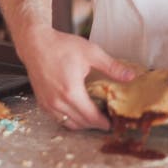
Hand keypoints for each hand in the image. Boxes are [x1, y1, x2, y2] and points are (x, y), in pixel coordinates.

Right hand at [19, 27, 134, 130]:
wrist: (35, 43)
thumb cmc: (61, 46)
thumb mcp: (91, 53)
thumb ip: (112, 67)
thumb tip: (131, 76)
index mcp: (72, 92)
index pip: (91, 117)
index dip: (103, 123)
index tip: (112, 123)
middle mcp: (58, 102)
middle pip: (81, 123)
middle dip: (95, 124)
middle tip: (106, 120)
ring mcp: (48, 104)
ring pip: (68, 124)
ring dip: (82, 124)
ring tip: (93, 117)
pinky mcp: (41, 102)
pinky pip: (58, 118)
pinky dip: (69, 119)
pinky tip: (77, 111)